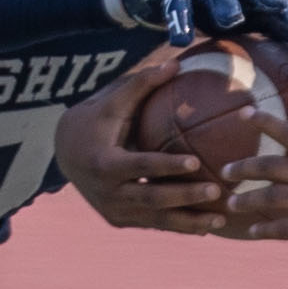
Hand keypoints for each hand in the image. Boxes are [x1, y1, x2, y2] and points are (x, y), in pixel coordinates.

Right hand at [53, 49, 227, 233]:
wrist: (66, 154)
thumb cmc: (96, 121)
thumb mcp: (113, 102)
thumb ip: (142, 83)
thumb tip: (175, 62)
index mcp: (104, 163)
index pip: (141, 166)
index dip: (167, 166)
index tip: (196, 162)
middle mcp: (107, 193)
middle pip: (152, 199)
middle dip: (185, 197)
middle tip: (217, 191)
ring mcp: (113, 211)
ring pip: (156, 220)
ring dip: (189, 222)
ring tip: (221, 220)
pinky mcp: (120, 221)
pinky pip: (153, 224)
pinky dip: (180, 226)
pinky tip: (207, 226)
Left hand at [221, 109, 287, 264]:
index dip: (268, 123)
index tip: (245, 113)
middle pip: (276, 166)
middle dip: (247, 166)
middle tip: (226, 168)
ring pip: (275, 197)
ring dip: (249, 199)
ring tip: (230, 203)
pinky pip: (287, 229)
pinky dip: (265, 230)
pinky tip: (251, 233)